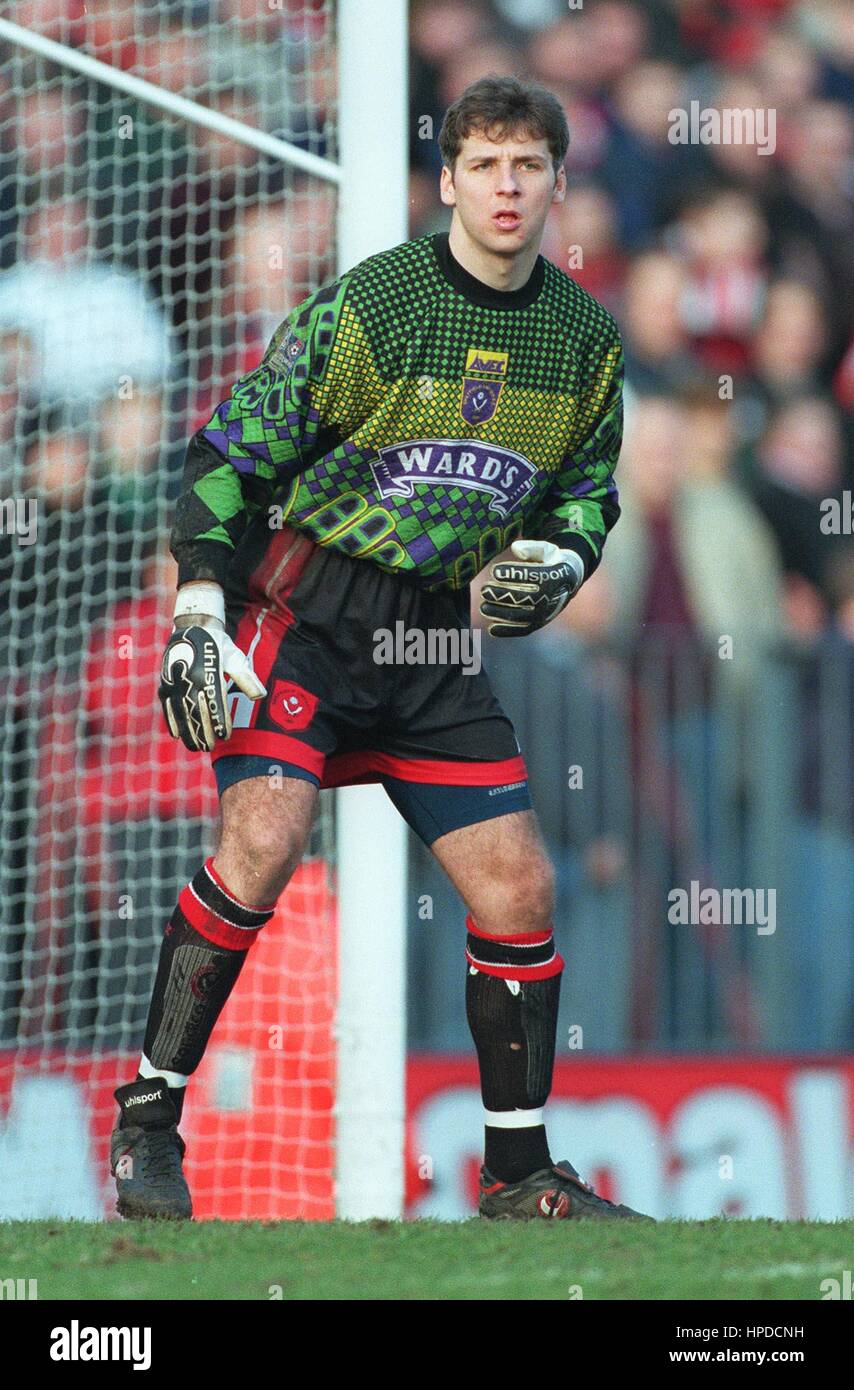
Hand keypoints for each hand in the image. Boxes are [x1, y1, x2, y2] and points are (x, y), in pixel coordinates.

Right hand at [159, 583, 265, 751]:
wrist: (190, 627)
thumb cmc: (218, 644)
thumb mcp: (234, 656)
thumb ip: (246, 677)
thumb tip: (260, 696)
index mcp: (207, 673)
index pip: (214, 704)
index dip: (219, 722)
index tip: (225, 736)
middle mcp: (188, 680)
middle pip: (196, 713)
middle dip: (203, 732)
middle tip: (210, 747)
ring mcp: (174, 682)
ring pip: (180, 714)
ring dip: (188, 732)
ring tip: (196, 747)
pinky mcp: (165, 683)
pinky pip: (167, 707)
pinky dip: (172, 722)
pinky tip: (177, 735)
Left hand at [479, 540, 583, 636]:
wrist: (568, 581)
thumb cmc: (551, 560)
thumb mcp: (546, 549)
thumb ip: (531, 548)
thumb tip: (516, 549)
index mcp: (556, 575)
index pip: (534, 576)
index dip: (514, 574)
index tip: (495, 571)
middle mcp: (552, 596)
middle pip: (525, 598)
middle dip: (502, 595)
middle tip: (484, 589)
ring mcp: (545, 612)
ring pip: (522, 616)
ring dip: (501, 613)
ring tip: (484, 607)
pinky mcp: (539, 623)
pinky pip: (524, 630)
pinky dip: (508, 631)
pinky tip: (491, 629)